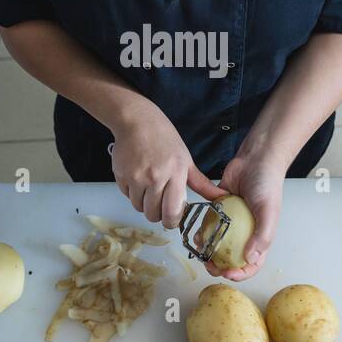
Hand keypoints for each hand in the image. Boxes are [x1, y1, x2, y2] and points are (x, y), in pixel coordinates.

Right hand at [110, 104, 220, 228]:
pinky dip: (132, 192)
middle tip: (160, 201)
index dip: (171, 221)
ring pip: (138, 207)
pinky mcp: (121, 176)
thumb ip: (201, 184)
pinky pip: (126, 196)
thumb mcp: (186, 160)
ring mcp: (136, 177)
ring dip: (143, 203)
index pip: (172, 213)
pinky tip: (138, 177)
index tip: (172, 217)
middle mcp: (155, 178)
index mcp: (175, 174)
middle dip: (157, 213)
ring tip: (149, 186)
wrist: (137, 121)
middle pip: (153, 215)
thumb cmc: (164, 138)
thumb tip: (221, 198)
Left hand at [208, 148, 286, 281]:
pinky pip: (209, 226)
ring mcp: (231, 222)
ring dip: (208, 252)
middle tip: (210, 266)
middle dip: (220, 267)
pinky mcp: (219, 210)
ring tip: (200, 253)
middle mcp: (245, 232)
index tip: (228, 274)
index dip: (242, 274)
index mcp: (260, 236)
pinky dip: (202, 233)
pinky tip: (196, 235)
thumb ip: (263, 236)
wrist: (255, 158)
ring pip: (218, 244)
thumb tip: (250, 258)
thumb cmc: (267, 184)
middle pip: (232, 257)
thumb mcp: (269, 212)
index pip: (253, 263)